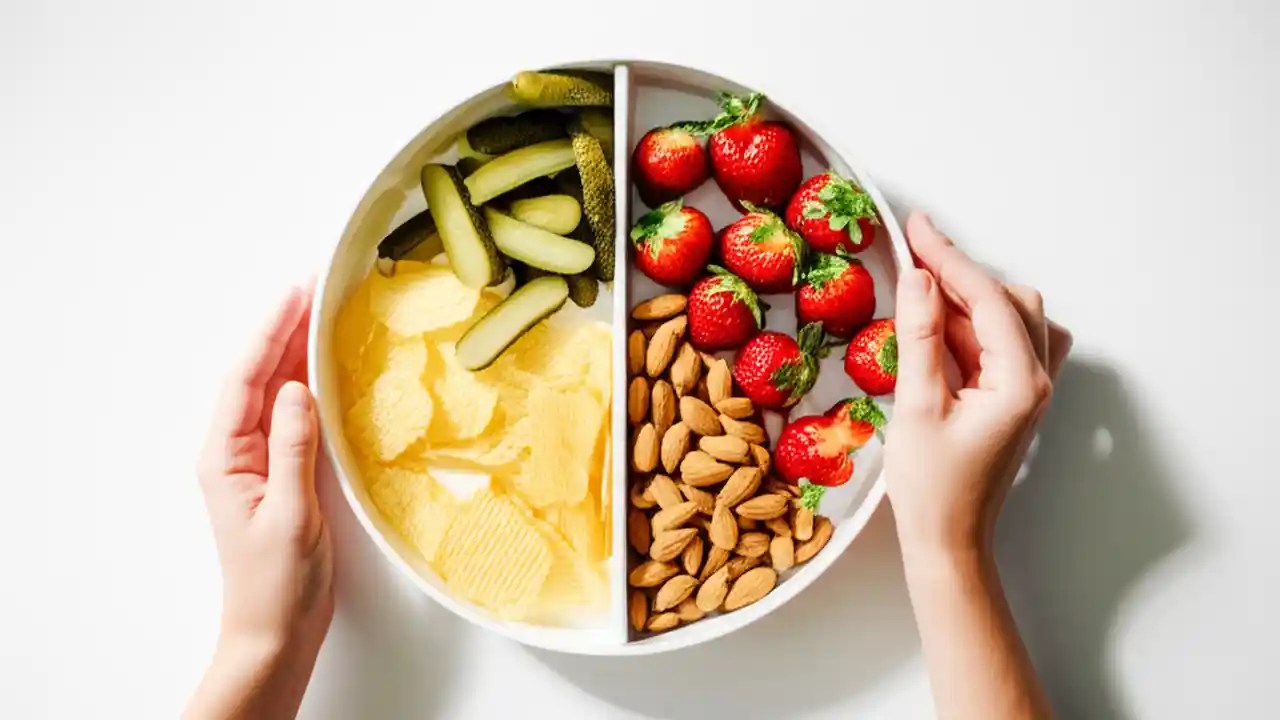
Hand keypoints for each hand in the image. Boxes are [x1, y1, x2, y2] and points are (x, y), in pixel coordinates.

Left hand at [188, 285, 331, 718]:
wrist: (275, 631)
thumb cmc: (278, 582)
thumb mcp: (291, 513)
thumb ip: (292, 448)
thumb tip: (298, 388)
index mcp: (226, 457)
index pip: (248, 378)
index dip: (272, 331)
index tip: (297, 292)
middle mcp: (235, 452)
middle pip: (258, 376)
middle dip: (284, 330)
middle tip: (314, 287)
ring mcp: (256, 462)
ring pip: (274, 392)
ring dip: (296, 352)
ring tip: (321, 313)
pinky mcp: (278, 473)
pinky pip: (290, 416)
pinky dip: (307, 385)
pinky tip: (324, 370)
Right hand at [885, 213, 1070, 557]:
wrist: (949, 541)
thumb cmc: (930, 488)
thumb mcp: (916, 407)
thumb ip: (919, 337)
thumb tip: (919, 278)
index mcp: (1021, 382)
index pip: (987, 299)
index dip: (949, 258)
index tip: (915, 228)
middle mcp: (1038, 380)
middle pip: (1009, 300)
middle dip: (960, 273)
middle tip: (911, 254)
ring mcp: (1032, 389)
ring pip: (1011, 317)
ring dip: (968, 297)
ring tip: (920, 291)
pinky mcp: (1016, 397)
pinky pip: (1006, 341)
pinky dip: (975, 323)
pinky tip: (942, 326)